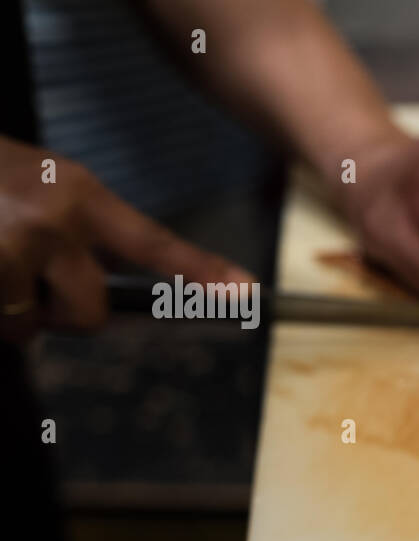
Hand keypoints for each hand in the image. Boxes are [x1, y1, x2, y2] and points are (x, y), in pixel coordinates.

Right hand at [0, 136, 250, 341]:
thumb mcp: (44, 188)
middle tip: (31, 283)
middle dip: (62, 314)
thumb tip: (106, 295)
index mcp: (80, 195)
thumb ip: (82, 234)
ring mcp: (10, 247)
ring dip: (10, 313)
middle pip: (91, 313)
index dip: (201, 272)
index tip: (246, 292)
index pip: (154, 243)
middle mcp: (52, 220)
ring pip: (30, 324)